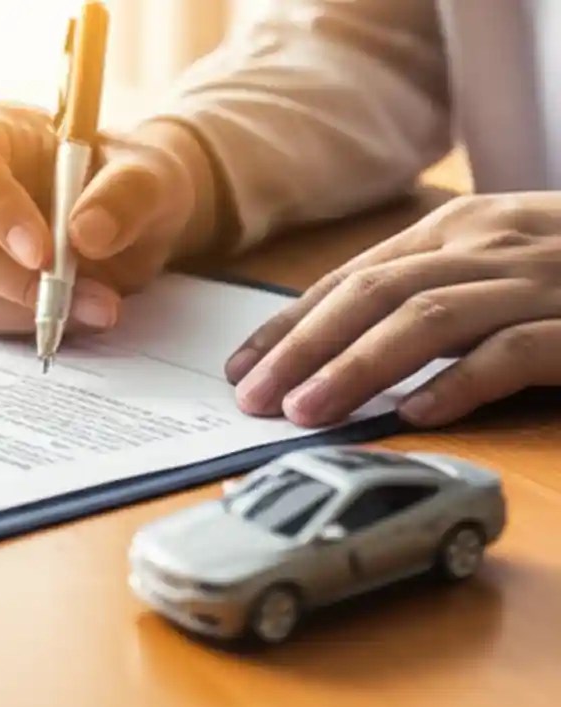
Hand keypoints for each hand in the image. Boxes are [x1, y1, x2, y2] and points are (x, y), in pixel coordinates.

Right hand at [0, 103, 213, 333]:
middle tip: (86, 296)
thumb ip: (127, 192)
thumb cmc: (126, 177)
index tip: (42, 253)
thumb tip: (87, 235)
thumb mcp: (149, 171)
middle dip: (17, 279)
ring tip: (101, 304)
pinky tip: (79, 309)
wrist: (129, 216)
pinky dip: (37, 323)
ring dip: (36, 308)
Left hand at [226, 192, 560, 427]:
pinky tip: (418, 414)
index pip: (349, 279)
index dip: (287, 326)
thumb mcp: (487, 264)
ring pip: (426, 317)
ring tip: (308, 411)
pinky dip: (460, 382)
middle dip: (301, 349)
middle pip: (372, 294)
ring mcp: (538, 280)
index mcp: (454, 229)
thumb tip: (329, 349)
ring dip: (357, 367)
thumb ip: (421, 292)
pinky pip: (512, 351)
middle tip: (254, 399)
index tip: (239, 369)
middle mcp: (488, 244)